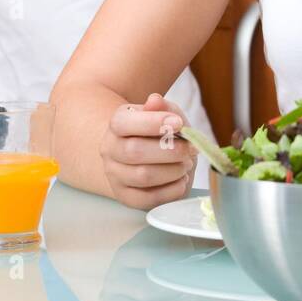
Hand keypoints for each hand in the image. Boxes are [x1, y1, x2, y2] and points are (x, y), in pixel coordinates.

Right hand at [101, 92, 198, 210]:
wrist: (143, 153)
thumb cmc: (157, 132)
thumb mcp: (164, 114)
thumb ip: (163, 107)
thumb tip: (155, 100)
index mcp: (117, 124)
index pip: (125, 123)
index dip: (153, 123)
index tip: (179, 123)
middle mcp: (110, 149)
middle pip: (135, 152)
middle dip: (170, 151)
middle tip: (191, 149)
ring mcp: (115, 175)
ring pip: (143, 176)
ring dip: (173, 170)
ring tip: (186, 164)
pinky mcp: (125, 197)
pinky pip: (147, 199)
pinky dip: (170, 191)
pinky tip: (181, 180)